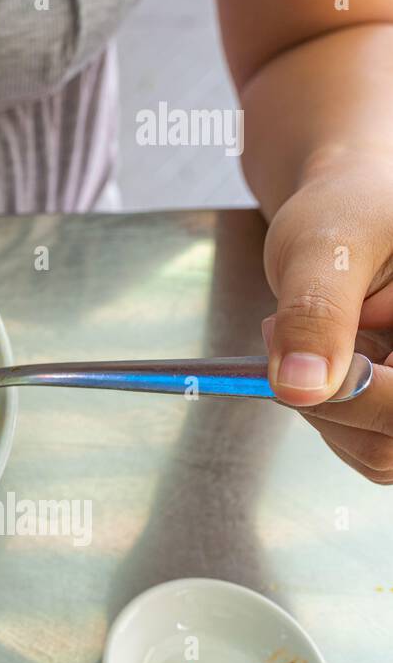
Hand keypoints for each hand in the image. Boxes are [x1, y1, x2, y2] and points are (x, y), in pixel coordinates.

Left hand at [262, 155, 392, 483]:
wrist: (350, 209)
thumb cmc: (347, 210)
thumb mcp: (326, 246)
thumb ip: (316, 314)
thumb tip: (299, 387)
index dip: (351, 389)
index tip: (282, 331)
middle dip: (331, 396)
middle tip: (285, 329)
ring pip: (381, 453)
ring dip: (327, 406)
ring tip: (314, 335)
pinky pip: (371, 447)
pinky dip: (332, 414)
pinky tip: (329, 359)